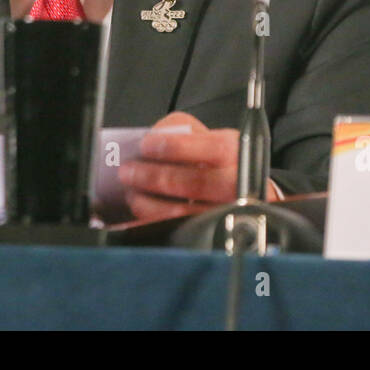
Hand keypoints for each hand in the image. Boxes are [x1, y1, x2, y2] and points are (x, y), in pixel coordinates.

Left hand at [117, 112, 279, 221]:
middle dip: (158, 177)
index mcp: (240, 152)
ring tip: (132, 193)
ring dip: (153, 204)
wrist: (238, 191)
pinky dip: (158, 223)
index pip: (216, 147)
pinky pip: (183, 231)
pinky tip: (142, 215)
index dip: (178, 147)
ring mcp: (229, 212)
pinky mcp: (214, 232)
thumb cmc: (215, 160)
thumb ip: (184, 137)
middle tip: (128, 172)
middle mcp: (241, 184)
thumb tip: (149, 145)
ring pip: (190, 213)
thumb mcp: (207, 138)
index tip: (146, 145)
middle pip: (200, 182)